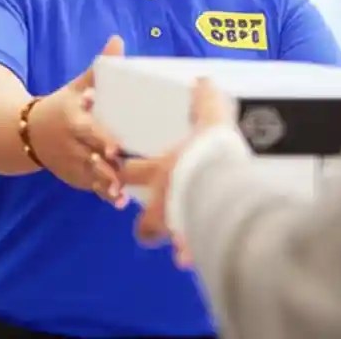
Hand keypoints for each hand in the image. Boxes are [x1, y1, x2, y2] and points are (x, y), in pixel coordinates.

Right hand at [26, 35, 128, 206]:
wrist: (26, 133)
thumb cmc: (62, 106)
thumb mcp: (76, 86)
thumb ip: (99, 68)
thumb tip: (118, 40)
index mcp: (71, 120)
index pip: (87, 131)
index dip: (100, 139)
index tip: (115, 147)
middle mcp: (70, 145)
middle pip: (91, 157)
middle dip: (107, 166)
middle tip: (125, 171)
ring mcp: (71, 164)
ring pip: (91, 177)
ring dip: (107, 185)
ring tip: (123, 193)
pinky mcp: (75, 177)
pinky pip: (91, 188)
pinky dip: (104, 196)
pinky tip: (120, 202)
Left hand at [123, 77, 236, 265]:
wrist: (219, 180)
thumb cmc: (210, 149)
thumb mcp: (209, 117)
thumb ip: (204, 102)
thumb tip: (203, 81)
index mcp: (160, 168)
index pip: (131, 170)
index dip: (123, 170)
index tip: (121, 169)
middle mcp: (160, 198)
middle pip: (140, 213)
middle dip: (142, 219)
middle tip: (146, 217)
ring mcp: (172, 221)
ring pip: (155, 233)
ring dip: (162, 236)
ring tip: (172, 244)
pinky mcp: (188, 237)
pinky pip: (184, 249)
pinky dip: (186, 253)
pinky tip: (188, 258)